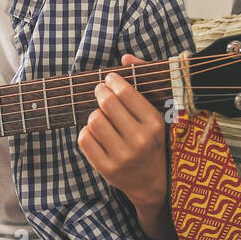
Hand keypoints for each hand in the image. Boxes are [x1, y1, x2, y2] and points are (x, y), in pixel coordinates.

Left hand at [77, 54, 168, 208]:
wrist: (153, 182)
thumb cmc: (152, 141)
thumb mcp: (156, 114)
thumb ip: (142, 83)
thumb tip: (125, 57)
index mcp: (154, 123)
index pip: (126, 93)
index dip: (112, 81)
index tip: (109, 79)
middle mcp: (139, 140)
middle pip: (106, 104)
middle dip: (99, 92)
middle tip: (99, 90)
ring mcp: (122, 156)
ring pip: (93, 120)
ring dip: (93, 114)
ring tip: (100, 116)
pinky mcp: (106, 168)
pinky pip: (84, 139)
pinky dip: (86, 132)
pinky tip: (95, 133)